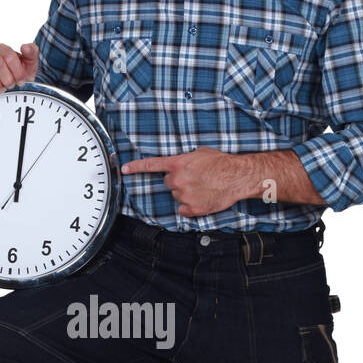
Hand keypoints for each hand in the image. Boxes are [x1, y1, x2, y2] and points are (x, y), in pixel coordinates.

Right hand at [0, 42, 38, 94]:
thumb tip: (24, 46)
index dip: (17, 72)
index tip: (20, 81)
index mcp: (1, 49)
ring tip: (0, 89)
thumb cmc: (17, 78)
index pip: (9, 56)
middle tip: (10, 86)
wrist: (7, 93)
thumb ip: (31, 54)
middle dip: (7, 79)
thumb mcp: (29, 66)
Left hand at [121, 146, 253, 217]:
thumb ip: (184, 159)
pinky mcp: (192, 209)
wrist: (237, 176)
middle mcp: (178, 180)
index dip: (136, 167)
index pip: (151, 165)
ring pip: (177, 196)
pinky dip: (191, 206)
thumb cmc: (222, 163)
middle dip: (178, 181)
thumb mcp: (200, 153)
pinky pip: (184, 209)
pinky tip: (203, 198)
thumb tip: (180, 164)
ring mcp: (184, 196)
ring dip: (186, 193)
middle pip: (168, 183)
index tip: (125, 169)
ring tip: (203, 187)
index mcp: (178, 164)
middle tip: (195, 178)